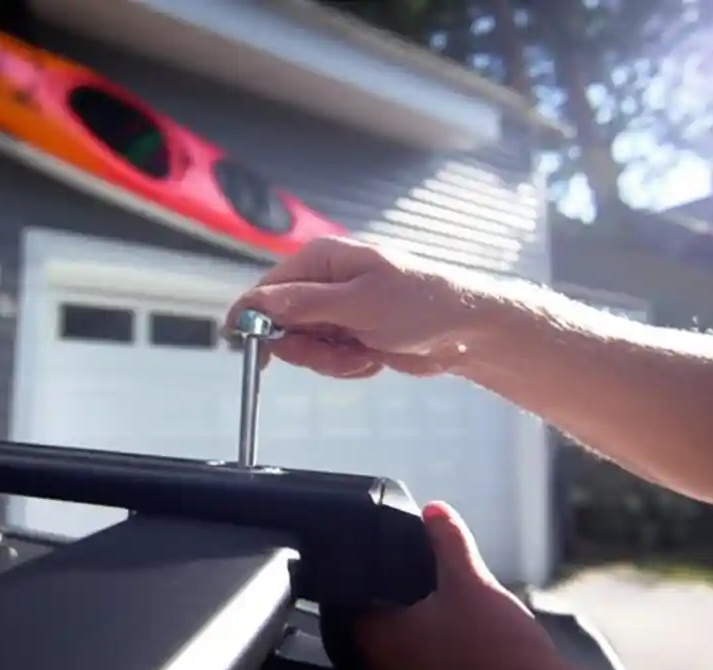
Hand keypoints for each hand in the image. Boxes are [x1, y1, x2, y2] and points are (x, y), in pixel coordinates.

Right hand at [224, 236, 524, 378]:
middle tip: (339, 351)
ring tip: (365, 353)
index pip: (266, 289)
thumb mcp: (360, 303)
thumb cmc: (422, 303)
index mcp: (322, 260)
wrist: (467, 331)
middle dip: (307, 348)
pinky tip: (373, 358)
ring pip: (304, 348)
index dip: (252, 319)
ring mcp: (336, 312)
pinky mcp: (349, 336)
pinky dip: (348, 367)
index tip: (245, 347)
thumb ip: (305, 303)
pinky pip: (327, 360)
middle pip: (281, 325)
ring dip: (332, 361)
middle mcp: (324, 283)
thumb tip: (256, 302)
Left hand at [355, 502, 600, 669]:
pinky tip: (466, 660)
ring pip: (399, 663)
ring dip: (418, 644)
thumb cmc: (500, 652)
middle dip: (398, 613)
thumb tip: (434, 510)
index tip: (393, 574)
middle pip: (374, 633)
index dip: (371, 583)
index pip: (352, 602)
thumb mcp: (471, 582)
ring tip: (451, 628)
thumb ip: (448, 542)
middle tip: (427, 596)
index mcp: (376, 640)